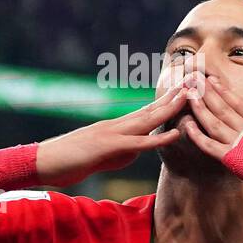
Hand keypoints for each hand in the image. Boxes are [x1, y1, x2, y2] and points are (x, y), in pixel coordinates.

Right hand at [35, 86, 186, 186]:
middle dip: (176, 96)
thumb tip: (140, 148)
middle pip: (153, 108)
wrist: (43, 162)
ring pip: (148, 119)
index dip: (170, 101)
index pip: (149, 111)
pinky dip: (158, 138)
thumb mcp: (104, 156)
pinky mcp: (108, 147)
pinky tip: (175, 133)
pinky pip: (138, 143)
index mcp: (118, 127)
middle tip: (199, 81)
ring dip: (172, 108)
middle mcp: (118, 124)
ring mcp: (113, 133)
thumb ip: (124, 150)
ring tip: (192, 96)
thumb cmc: (70, 161)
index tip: (189, 91)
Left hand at [179, 72, 242, 209]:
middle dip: (207, 91)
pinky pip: (209, 145)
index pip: (240, 103)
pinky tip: (187, 124)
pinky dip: (197, 135)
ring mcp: (239, 142)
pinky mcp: (232, 158)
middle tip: (194, 78)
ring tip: (188, 93)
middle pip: (223, 106)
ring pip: (214, 120)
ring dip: (200, 106)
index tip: (213, 80)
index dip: (224, 91)